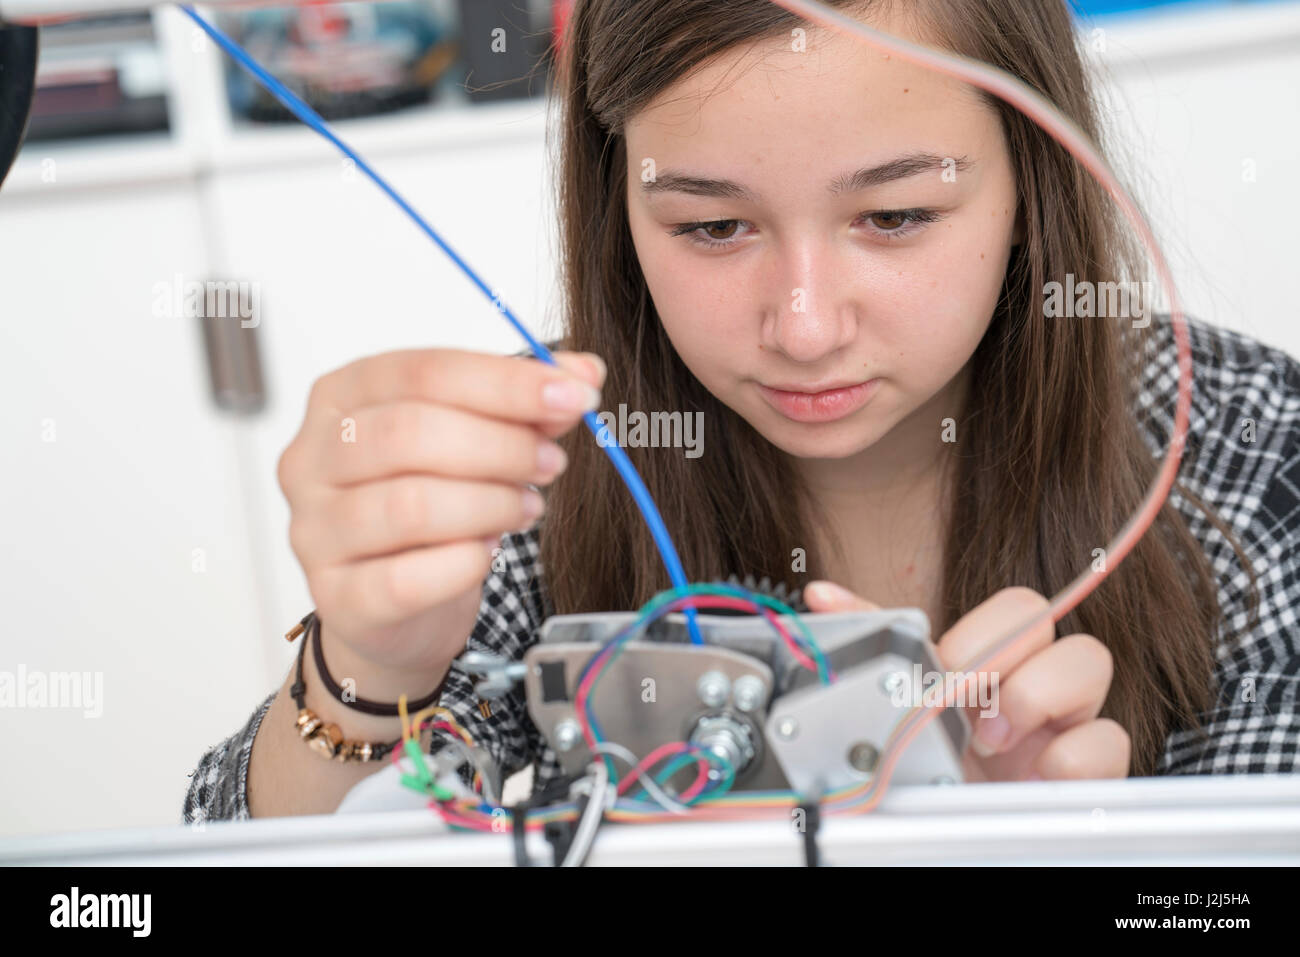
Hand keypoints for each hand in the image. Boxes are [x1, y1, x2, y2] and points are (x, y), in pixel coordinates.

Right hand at [277, 347, 604, 680]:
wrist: (397, 606)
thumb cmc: (431, 508)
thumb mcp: (478, 441)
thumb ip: (526, 405)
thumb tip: (582, 374)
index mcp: (341, 398)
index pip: (423, 371)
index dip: (506, 382)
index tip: (576, 395)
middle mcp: (311, 458)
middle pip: (411, 433)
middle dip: (502, 445)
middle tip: (552, 462)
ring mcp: (315, 531)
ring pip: (411, 505)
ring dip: (491, 504)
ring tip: (527, 507)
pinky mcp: (337, 598)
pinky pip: (407, 579)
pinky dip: (466, 564)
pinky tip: (489, 553)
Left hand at [802, 581, 1129, 781]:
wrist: (955, 835)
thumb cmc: (937, 768)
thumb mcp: (905, 705)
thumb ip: (874, 648)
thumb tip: (821, 595)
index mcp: (996, 664)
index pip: (1014, 605)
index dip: (979, 635)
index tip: (941, 673)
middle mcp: (1035, 682)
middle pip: (1047, 617)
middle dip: (997, 657)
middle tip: (964, 706)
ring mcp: (1068, 722)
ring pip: (1089, 659)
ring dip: (1033, 696)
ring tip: (990, 743)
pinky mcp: (1092, 770)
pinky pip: (1110, 740)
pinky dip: (1070, 757)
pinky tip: (1029, 779)